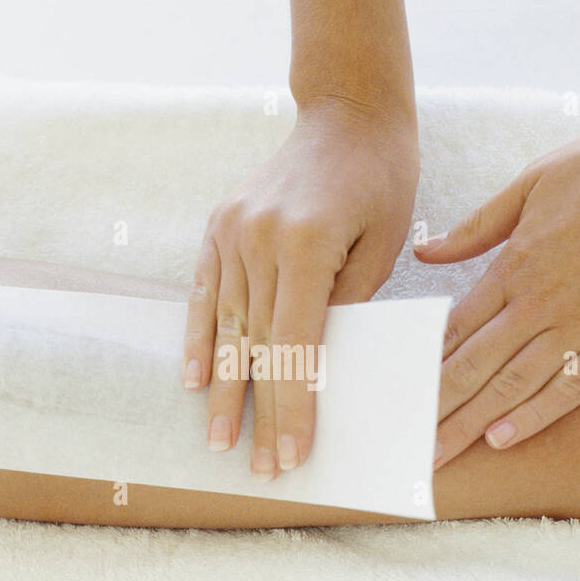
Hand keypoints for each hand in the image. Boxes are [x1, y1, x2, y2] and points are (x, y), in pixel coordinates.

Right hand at [184, 96, 418, 479]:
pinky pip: (204, 293)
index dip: (294, 405)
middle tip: (259, 468)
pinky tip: (195, 381)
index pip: (296, 346)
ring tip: (219, 442)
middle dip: (258, 414)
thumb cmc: (381, 178)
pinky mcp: (219, 226)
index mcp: (304, 244)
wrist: (347, 112)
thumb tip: (325, 371)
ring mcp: (232, 232)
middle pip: (257, 346)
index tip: (294, 452)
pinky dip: (200, 339)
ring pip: (227, 327)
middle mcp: (258, 240)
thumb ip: (351, 306)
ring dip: (223, 391)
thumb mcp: (384, 243)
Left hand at [416, 115, 579, 466]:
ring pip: (515, 384)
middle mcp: (543, 301)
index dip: (423, 364)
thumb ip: (476, 227)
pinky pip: (574, 386)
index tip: (397, 393)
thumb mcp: (530, 183)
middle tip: (406, 444)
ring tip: (441, 455)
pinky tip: (504, 440)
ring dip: (473, 422)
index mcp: (515, 265)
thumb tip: (425, 251)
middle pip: (475, 365)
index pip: (455, 327)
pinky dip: (537, 415)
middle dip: (437, 407)